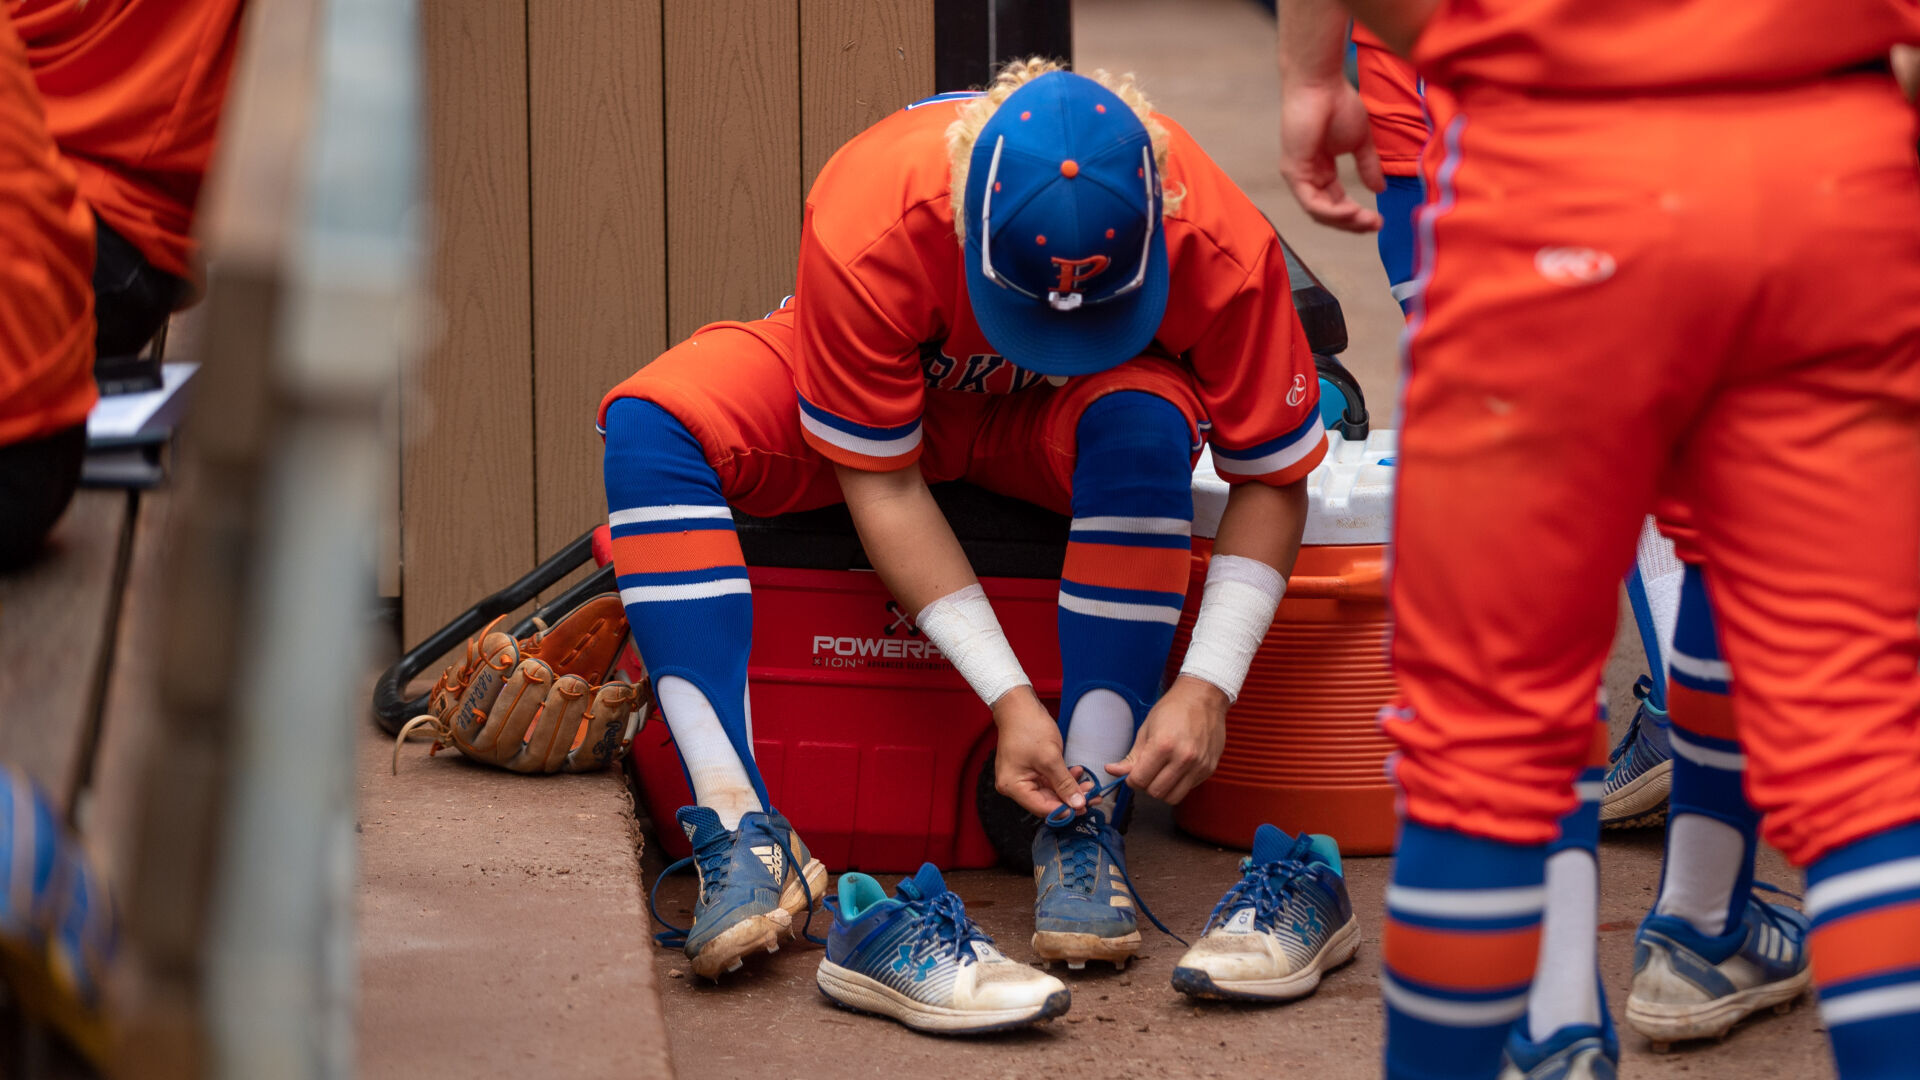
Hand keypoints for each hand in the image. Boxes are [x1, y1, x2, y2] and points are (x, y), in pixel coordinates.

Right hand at [991, 688, 1088, 818]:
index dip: (1064, 811)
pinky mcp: (1029, 769)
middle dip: (1069, 800)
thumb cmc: (1028, 727)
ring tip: (1088, 786)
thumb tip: (1077, 804)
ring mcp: (1022, 777)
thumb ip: (1064, 784)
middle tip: (1091, 798)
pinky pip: (1048, 781)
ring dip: (1069, 789)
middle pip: (1046, 802)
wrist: (1018, 705)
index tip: (1084, 808)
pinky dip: (1062, 779)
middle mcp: (1014, 786)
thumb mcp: (1050, 758)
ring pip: (1049, 792)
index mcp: (1013, 786)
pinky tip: (1076, 774)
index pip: (1041, 808)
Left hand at [1107, 676, 1228, 803]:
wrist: (1203, 698)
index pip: (1140, 780)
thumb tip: (1112, 771)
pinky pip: (1188, 789)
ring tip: (1161, 774)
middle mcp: (1183, 758)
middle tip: (1147, 773)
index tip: (1133, 773)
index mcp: (1163, 745)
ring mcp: (1199, 765)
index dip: (1132, 780)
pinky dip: (1178, 784)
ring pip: (1173, 797)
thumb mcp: (1146, 729)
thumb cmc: (1173, 709)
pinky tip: (1176, 768)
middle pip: (1156, 792)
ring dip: (1163, 790)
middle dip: (1146, 786)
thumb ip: (1131, 757)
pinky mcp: (1209, 769)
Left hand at [1278, 78, 1385, 232]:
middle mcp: (1307, 177)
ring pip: (1319, 212)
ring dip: (1344, 220)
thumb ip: (1368, 166)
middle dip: (1352, 223)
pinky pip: (1311, 202)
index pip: (1336, 203)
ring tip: (1367, 221)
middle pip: (1327, 213)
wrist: (1321, 84)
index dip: (1356, 215)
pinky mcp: (1292, 171)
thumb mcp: (1360, 142)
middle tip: (1375, 226)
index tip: (1378, 221)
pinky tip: (1351, 212)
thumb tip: (1380, 189)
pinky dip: (1331, 211)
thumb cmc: (1338, 104)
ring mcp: (1297, 176)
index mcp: (1321, 171)